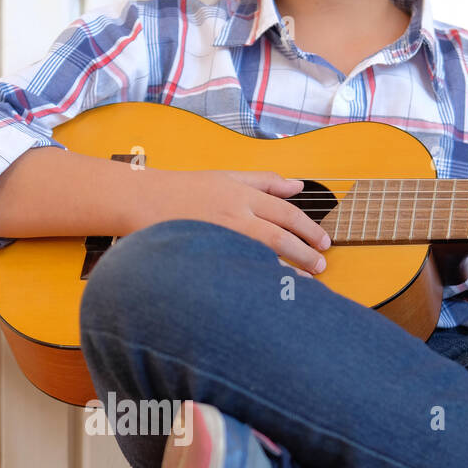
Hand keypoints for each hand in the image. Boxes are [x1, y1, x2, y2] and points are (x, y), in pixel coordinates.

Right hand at [128, 169, 330, 272]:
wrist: (144, 201)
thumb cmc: (186, 189)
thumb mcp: (228, 176)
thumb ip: (264, 181)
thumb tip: (298, 185)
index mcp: (242, 195)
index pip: (285, 213)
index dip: (309, 229)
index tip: (324, 242)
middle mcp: (234, 216)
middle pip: (279, 238)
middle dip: (305, 253)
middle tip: (322, 265)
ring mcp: (220, 238)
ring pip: (263, 258)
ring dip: (289, 272)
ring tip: (307, 284)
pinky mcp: (207, 256)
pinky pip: (240, 271)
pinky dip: (260, 281)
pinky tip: (273, 291)